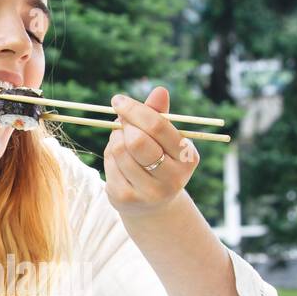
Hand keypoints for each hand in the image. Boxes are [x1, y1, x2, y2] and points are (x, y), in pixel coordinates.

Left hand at [105, 85, 200, 218]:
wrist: (153, 204)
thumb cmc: (160, 159)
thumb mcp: (165, 138)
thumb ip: (160, 115)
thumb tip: (160, 90)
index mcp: (187, 157)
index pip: (158, 127)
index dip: (135, 110)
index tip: (118, 100)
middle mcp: (172, 178)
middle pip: (137, 141)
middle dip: (125, 125)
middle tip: (121, 120)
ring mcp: (148, 192)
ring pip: (119, 150)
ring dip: (116, 138)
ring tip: (123, 140)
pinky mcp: (126, 199)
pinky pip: (109, 164)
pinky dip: (110, 155)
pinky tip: (119, 160)